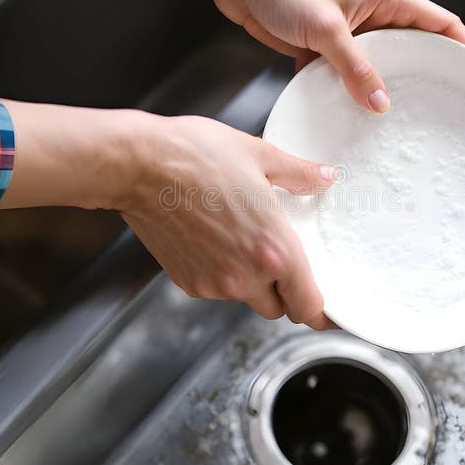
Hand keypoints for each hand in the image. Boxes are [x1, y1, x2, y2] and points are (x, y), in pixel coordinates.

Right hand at [1, 101, 335, 327]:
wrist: (138, 165)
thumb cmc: (194, 155)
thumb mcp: (258, 154)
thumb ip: (299, 173)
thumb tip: (326, 177)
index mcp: (274, 249)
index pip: (309, 305)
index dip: (319, 310)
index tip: (322, 307)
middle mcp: (246, 276)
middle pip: (279, 308)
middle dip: (284, 291)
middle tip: (279, 258)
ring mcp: (214, 283)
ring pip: (246, 297)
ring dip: (251, 280)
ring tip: (238, 236)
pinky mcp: (187, 283)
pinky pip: (216, 289)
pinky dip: (221, 272)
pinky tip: (212, 238)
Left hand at [214, 0, 464, 112]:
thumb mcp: (326, 29)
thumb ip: (355, 67)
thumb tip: (381, 102)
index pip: (442, 23)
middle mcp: (374, 13)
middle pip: (415, 47)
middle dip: (428, 75)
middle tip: (443, 108)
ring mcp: (351, 30)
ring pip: (380, 65)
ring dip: (385, 87)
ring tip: (401, 120)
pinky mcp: (326, 45)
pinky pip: (348, 73)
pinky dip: (351, 91)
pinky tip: (352, 115)